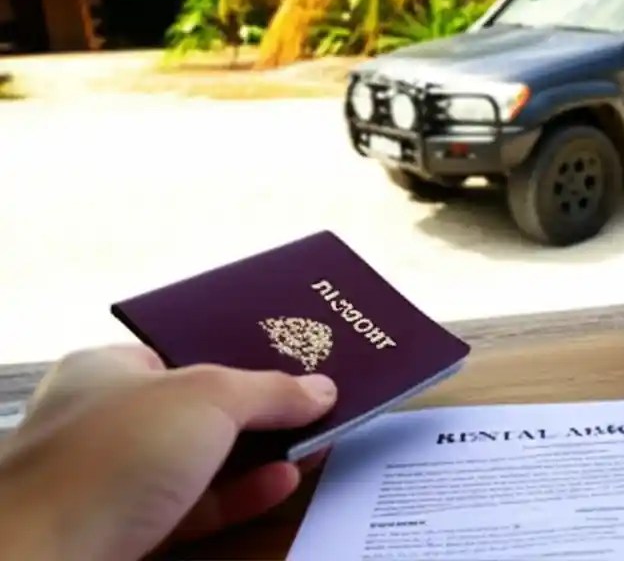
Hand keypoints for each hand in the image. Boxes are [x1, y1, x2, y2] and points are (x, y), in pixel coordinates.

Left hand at [0, 344, 336, 560]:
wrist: (35, 560)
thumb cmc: (109, 457)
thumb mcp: (205, 399)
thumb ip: (268, 391)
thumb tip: (321, 389)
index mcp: (109, 371)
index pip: (184, 351)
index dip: (240, 353)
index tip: (294, 359)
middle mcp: (109, 420)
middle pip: (201, 408)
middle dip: (261, 410)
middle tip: (320, 403)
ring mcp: (117, 481)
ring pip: (203, 462)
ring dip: (260, 456)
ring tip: (317, 444)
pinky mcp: (131, 532)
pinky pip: (199, 506)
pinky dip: (242, 495)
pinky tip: (285, 482)